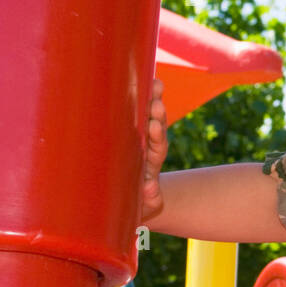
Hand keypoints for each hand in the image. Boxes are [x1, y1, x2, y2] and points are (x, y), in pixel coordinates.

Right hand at [140, 78, 168, 222]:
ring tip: (156, 82)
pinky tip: (141, 78)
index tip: (153, 125)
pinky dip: (138, 99)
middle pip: (156, 127)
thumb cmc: (137, 206)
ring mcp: (139, 141)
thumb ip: (150, 200)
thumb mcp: (145, 208)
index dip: (156, 136)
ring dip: (152, 99)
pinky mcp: (128, 137)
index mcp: (151, 164)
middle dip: (157, 113)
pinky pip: (133, 115)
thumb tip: (151, 188)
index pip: (157, 147)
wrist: (133, 202)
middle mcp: (147, 148)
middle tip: (157, 99)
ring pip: (147, 117)